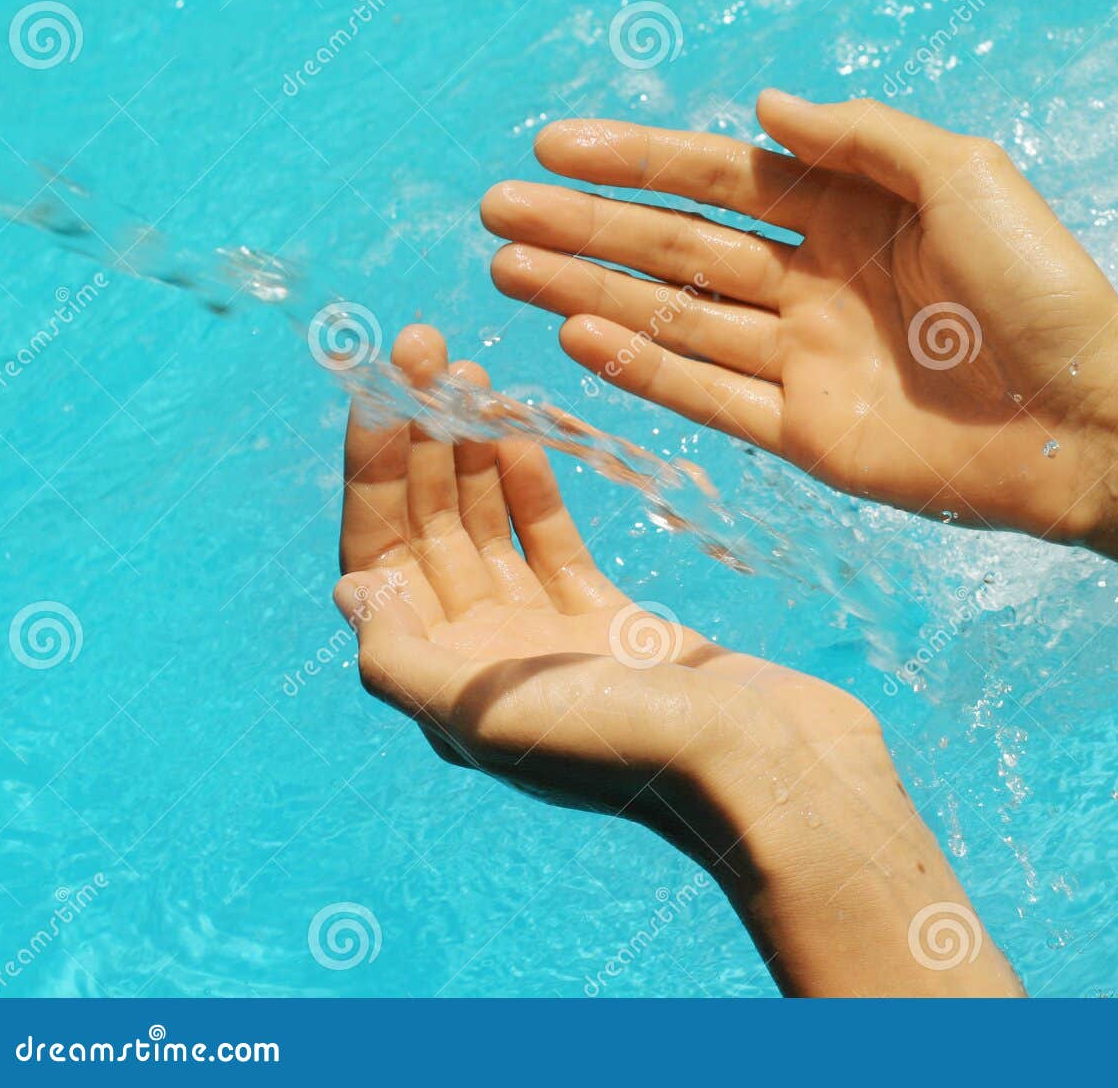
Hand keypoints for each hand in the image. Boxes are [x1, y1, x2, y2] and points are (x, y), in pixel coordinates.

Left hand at [336, 323, 880, 848]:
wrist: (767, 767)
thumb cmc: (631, 749)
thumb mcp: (492, 713)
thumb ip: (407, 659)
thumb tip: (349, 590)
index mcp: (448, 688)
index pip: (384, 561)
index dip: (372, 476)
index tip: (381, 392)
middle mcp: (489, 664)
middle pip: (431, 535)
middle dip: (417, 443)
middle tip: (424, 350)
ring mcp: (550, 643)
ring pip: (490, 530)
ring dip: (469, 453)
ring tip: (467, 373)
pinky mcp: (611, 625)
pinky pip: (552, 544)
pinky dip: (530, 488)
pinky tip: (518, 433)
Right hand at [482, 91, 1117, 539]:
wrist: (1088, 419)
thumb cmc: (1042, 287)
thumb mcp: (962, 175)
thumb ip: (859, 137)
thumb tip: (763, 106)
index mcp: (847, 211)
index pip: (717, 177)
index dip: (635, 160)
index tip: (550, 146)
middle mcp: (813, 281)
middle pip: (676, 247)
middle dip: (585, 228)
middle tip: (496, 211)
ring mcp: (804, 360)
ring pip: (674, 319)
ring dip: (589, 293)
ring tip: (505, 271)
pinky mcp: (807, 435)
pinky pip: (708, 395)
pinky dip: (642, 369)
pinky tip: (577, 338)